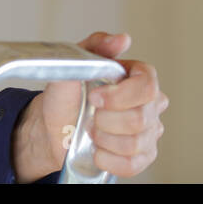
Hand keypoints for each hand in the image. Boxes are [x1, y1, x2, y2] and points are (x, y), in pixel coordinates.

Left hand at [16, 31, 167, 180]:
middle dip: (105, 120)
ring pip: (136, 143)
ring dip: (103, 139)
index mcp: (136, 77)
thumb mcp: (73, 63)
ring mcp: (149, 131)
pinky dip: (108, 159)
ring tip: (89, 130)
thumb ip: (96, 47)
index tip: (95, 97)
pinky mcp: (143, 155)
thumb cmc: (66, 94)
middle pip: (141, 118)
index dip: (120, 96)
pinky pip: (133, 164)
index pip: (147, 86)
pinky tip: (96, 149)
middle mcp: (149, 104)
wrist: (52, 125)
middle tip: (88, 114)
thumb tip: (122, 39)